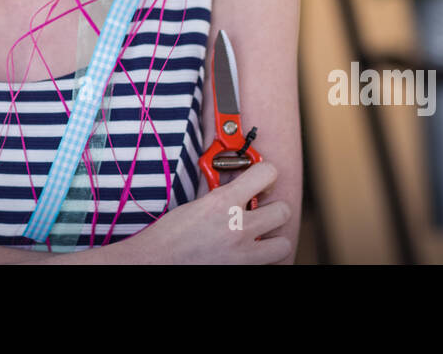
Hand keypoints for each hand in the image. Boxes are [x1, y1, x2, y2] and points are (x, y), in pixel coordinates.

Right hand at [122, 162, 292, 263]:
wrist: (158, 260)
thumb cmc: (171, 233)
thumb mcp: (198, 203)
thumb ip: (224, 194)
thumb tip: (241, 186)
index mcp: (224, 202)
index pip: (267, 173)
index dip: (266, 172)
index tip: (262, 178)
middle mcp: (238, 227)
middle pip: (283, 210)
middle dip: (274, 208)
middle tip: (261, 210)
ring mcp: (242, 253)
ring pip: (283, 243)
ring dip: (274, 239)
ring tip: (260, 236)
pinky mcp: (241, 269)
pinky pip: (268, 263)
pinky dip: (261, 258)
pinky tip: (248, 252)